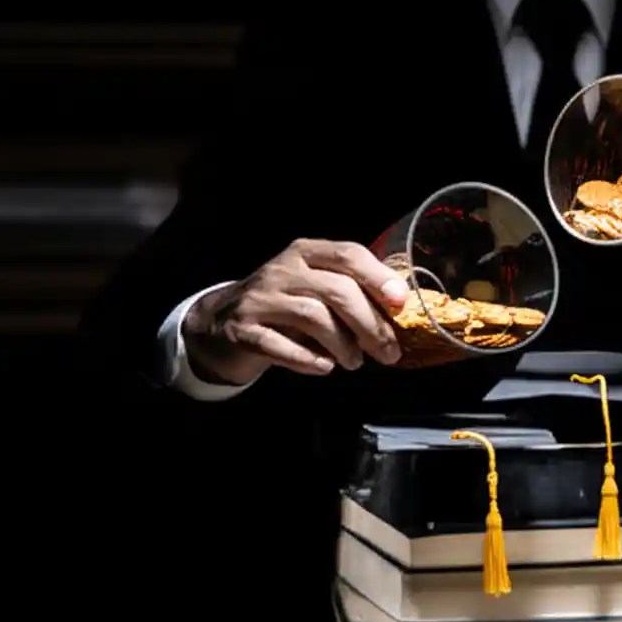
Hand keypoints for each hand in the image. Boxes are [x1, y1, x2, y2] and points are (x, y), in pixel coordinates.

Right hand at [183, 239, 408, 384]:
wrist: (220, 324)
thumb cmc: (284, 307)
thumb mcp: (315, 289)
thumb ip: (352, 292)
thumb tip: (399, 310)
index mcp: (306, 253)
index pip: (349, 254)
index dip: (379, 278)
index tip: (401, 304)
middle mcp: (282, 270)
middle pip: (337, 290)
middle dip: (370, 324)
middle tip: (388, 352)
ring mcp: (259, 299)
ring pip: (313, 316)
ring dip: (343, 345)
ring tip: (355, 362)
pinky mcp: (242, 330)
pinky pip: (280, 345)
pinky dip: (308, 359)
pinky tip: (324, 367)